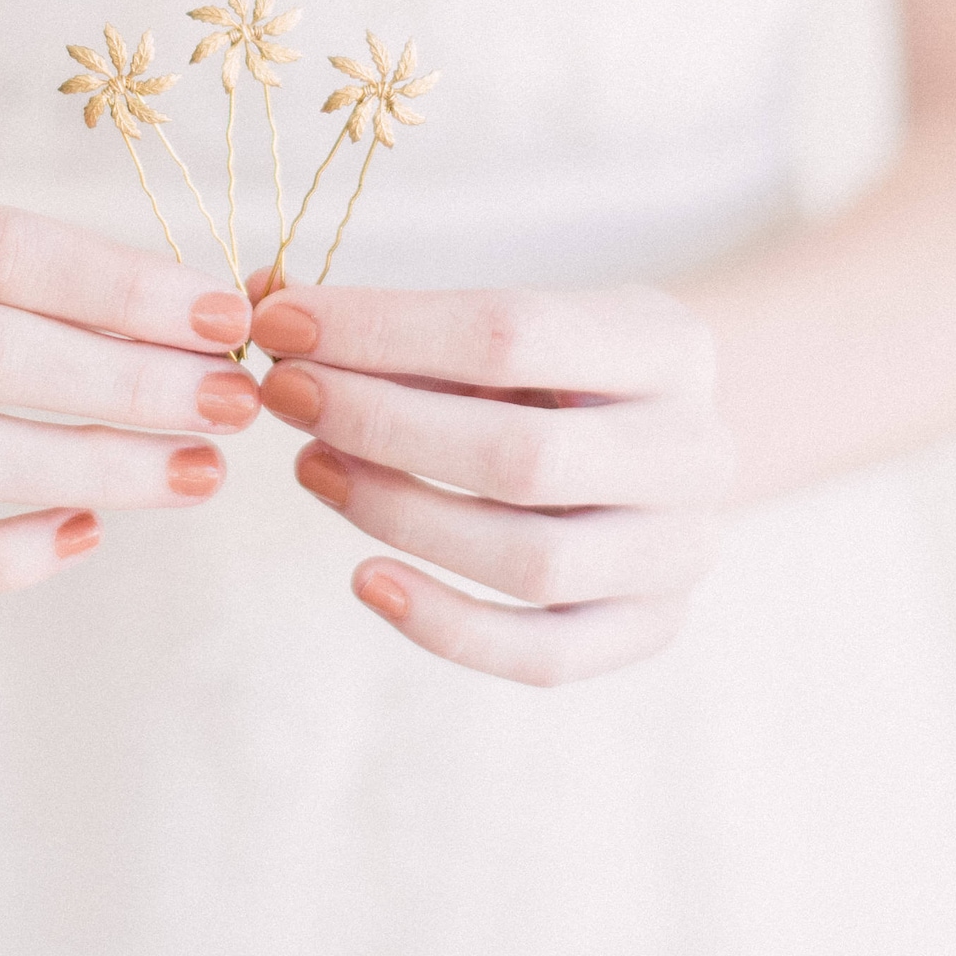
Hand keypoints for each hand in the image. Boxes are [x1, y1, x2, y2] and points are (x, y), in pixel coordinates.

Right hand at [0, 176, 257, 595]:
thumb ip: (93, 281)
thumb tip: (227, 325)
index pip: (0, 247)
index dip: (123, 287)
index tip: (228, 318)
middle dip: (128, 383)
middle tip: (233, 403)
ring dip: (96, 469)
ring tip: (199, 470)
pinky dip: (4, 558)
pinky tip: (91, 531)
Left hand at [248, 278, 732, 684]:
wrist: (660, 435)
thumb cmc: (557, 369)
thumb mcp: (505, 320)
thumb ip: (395, 321)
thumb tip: (261, 300)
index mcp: (670, 345)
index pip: (514, 332)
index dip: (383, 328)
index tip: (281, 323)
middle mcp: (695, 452)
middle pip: (523, 457)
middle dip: (381, 424)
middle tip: (287, 397)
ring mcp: (679, 552)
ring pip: (531, 561)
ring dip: (399, 514)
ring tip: (313, 468)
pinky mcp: (650, 628)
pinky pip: (545, 655)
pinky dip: (448, 628)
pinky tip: (367, 580)